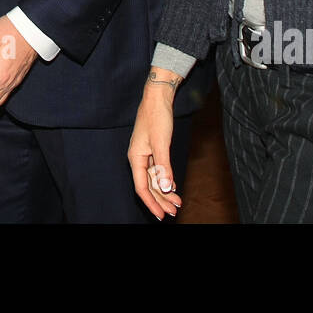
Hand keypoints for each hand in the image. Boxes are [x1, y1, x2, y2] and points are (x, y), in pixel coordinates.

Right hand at [128, 69, 182, 218]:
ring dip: (164, 191)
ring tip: (177, 202)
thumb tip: (165, 187)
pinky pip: (157, 170)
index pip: (142, 187)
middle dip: (161, 200)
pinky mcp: (152, 150)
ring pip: (153, 179)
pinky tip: (173, 186)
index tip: (162, 215)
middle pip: (148, 186)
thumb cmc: (157, 117)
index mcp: (136, 158)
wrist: (157, 98)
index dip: (152, 203)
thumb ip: (163, 166)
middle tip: (174, 211)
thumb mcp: (161, 143)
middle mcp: (138, 158)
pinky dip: (165, 179)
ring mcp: (145, 154)